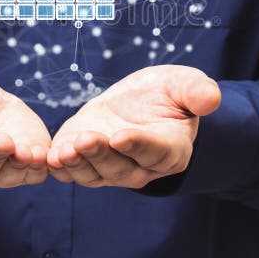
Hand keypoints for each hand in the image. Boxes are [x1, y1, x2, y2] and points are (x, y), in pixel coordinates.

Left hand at [47, 65, 220, 188]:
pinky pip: (71, 171)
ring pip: (93, 174)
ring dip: (77, 164)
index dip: (138, 145)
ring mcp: (110, 168)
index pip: (155, 151)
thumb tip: (210, 99)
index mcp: (171, 149)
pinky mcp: (85, 160)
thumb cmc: (167, 93)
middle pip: (120, 168)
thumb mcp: (184, 84)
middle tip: (84, 140)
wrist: (140, 101)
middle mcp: (141, 167)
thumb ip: (196, 91)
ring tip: (63, 151)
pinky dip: (59, 167)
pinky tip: (47, 156)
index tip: (120, 136)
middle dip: (100, 155)